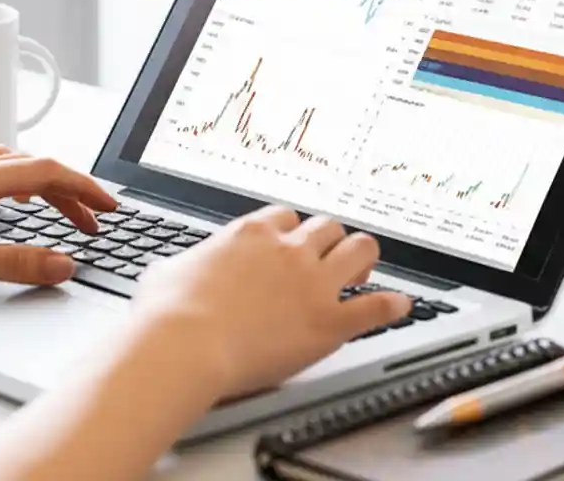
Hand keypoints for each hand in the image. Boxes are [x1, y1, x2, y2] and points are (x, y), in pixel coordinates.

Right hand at [133, 206, 411, 398]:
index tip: (293, 243)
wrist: (183, 344)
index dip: (292, 232)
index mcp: (250, 234)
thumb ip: (182, 265)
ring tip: (362, 271)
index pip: (286, 218)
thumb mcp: (164, 272)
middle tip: (331, 258)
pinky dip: (391, 305)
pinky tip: (399, 306)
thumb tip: (172, 272)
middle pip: (327, 227)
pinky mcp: (328, 321)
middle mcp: (287, 251)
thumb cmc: (167, 314)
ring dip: (362, 258)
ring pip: (359, 249)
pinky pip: (375, 306)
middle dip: (330, 241)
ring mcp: (312, 284)